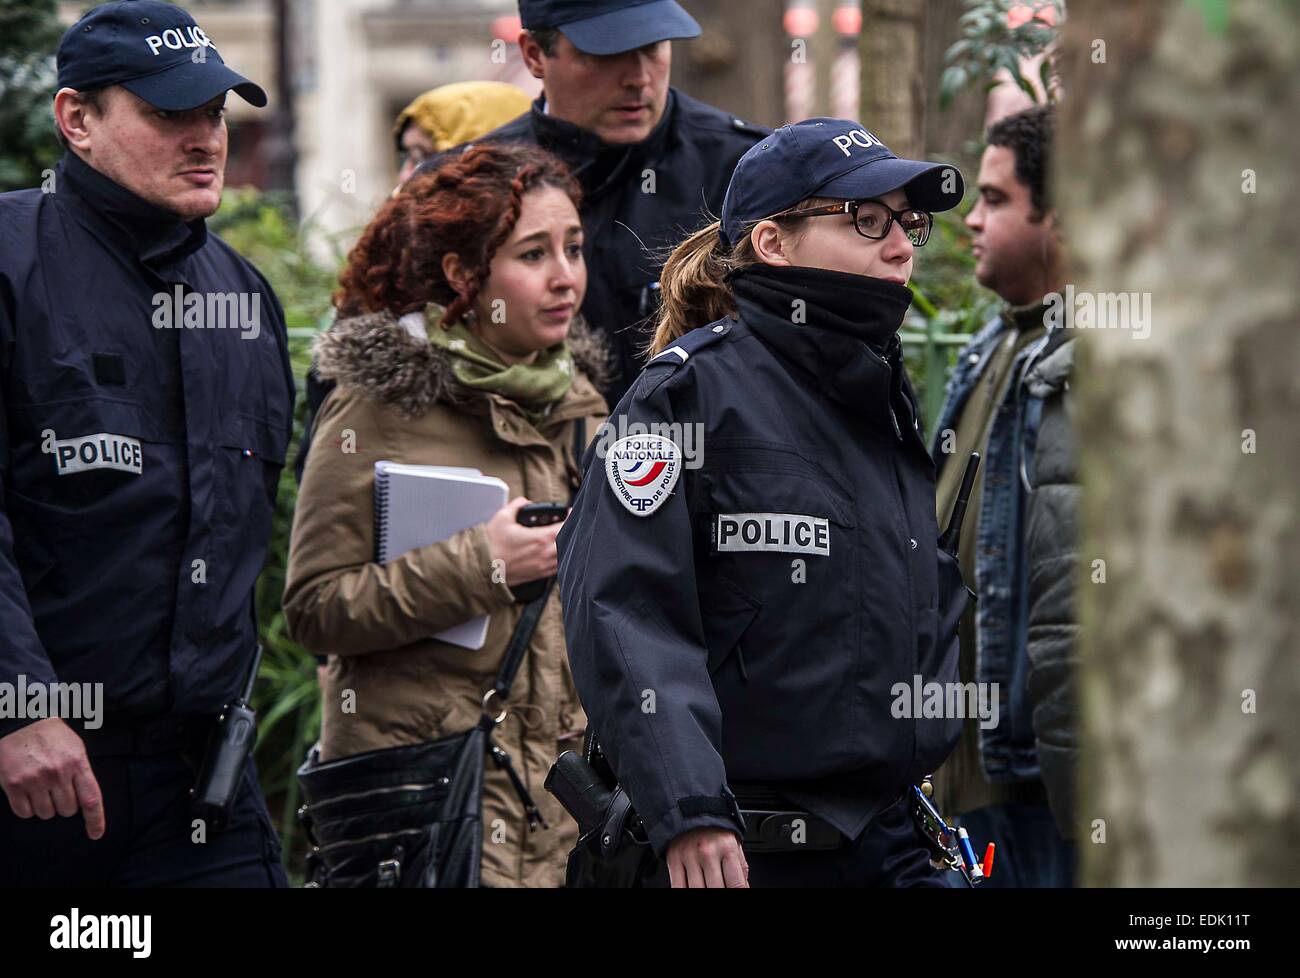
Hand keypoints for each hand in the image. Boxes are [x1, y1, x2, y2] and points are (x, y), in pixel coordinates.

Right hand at [0, 717, 104, 839]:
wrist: (22, 722)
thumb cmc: (52, 736)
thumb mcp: (76, 749)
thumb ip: (82, 773)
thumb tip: (86, 802)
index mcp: (77, 763)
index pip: (91, 799)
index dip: (96, 820)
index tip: (96, 834)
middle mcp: (57, 773)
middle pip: (67, 810)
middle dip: (64, 805)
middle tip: (57, 788)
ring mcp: (35, 780)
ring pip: (46, 814)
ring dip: (45, 806)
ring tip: (41, 787)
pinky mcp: (14, 785)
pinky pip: (24, 813)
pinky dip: (26, 808)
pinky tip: (26, 792)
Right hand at [484, 497, 563, 585]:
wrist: (482, 568)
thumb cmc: (491, 546)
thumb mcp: (502, 518)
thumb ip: (516, 506)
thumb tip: (524, 502)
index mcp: (540, 539)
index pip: (564, 528)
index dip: (571, 519)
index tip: (572, 513)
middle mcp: (545, 554)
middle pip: (569, 542)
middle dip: (571, 532)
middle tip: (569, 524)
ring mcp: (543, 566)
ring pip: (565, 556)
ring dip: (567, 546)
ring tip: (564, 537)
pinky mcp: (538, 575)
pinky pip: (557, 567)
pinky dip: (561, 558)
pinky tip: (557, 553)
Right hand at [666, 826, 748, 887]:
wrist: (690, 809)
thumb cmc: (715, 830)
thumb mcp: (734, 844)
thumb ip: (740, 869)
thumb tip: (743, 889)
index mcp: (727, 847)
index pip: (736, 885)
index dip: (736, 894)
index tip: (735, 895)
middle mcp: (708, 851)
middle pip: (716, 890)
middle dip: (719, 893)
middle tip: (719, 888)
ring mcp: (689, 856)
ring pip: (697, 890)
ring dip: (703, 892)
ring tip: (706, 886)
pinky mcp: (673, 858)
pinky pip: (679, 886)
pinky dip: (685, 890)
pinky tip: (692, 887)